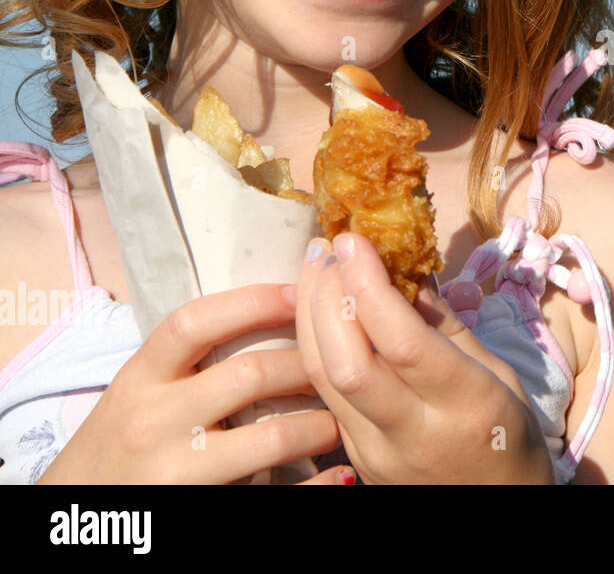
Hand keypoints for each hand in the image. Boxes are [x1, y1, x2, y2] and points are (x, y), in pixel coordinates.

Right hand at [37, 284, 349, 484]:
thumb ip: (184, 365)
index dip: (253, 301)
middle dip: (307, 365)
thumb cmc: (115, 450)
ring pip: (272, 437)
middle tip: (340, 363)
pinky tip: (342, 473)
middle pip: (250, 375)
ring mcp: (174, 472)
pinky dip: (318, 485)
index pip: (194, 323)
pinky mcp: (198, 510)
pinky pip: (274, 496)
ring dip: (321, 424)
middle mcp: (152, 422)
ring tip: (340, 420)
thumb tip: (266, 315)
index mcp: (137, 381)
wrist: (70, 520)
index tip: (299, 294)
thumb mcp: (134, 396)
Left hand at [295, 234, 555, 483]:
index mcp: (468, 405)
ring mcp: (377, 453)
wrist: (496, 510)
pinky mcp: (354, 459)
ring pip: (322, 378)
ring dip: (309, 313)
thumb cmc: (509, 435)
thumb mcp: (498, 372)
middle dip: (327, 295)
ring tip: (316, 265)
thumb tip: (404, 267)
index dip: (369, 285)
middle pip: (347, 363)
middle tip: (329, 248)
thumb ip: (446, 323)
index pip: (402, 342)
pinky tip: (319, 310)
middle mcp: (417, 433)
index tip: (354, 240)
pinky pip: (322, 394)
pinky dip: (313, 343)